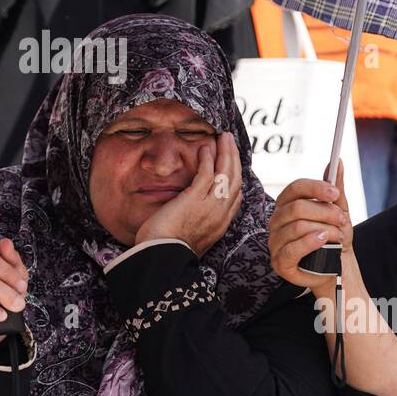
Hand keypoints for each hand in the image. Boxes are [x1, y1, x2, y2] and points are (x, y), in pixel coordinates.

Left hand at [134, 132, 242, 257]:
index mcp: (219, 225)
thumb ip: (196, 221)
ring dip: (225, 152)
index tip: (232, 164)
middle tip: (231, 141)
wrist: (160, 258)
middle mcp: (220, 215)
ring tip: (224, 137)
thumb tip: (190, 211)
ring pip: (226, 173)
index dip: (235, 177)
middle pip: (235, 180)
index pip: (235, 197)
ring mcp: (210, 207)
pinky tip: (205, 148)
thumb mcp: (190, 235)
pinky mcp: (195, 200)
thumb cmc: (167, 249)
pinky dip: (208, 159)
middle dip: (234, 158)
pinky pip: (207, 174)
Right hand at [269, 159, 354, 292]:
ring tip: (338, 236)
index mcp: (286, 205)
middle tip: (341, 219)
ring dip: (325, 230)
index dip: (315, 188)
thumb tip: (339, 162)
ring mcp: (275, 242)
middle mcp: (276, 221)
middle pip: (297, 207)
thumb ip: (336, 189)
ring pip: (297, 227)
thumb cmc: (334, 239)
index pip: (295, 188)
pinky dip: (311, 242)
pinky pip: (293, 247)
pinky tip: (325, 240)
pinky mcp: (279, 262)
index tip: (335, 193)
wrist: (338, 268)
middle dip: (324, 212)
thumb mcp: (338, 211)